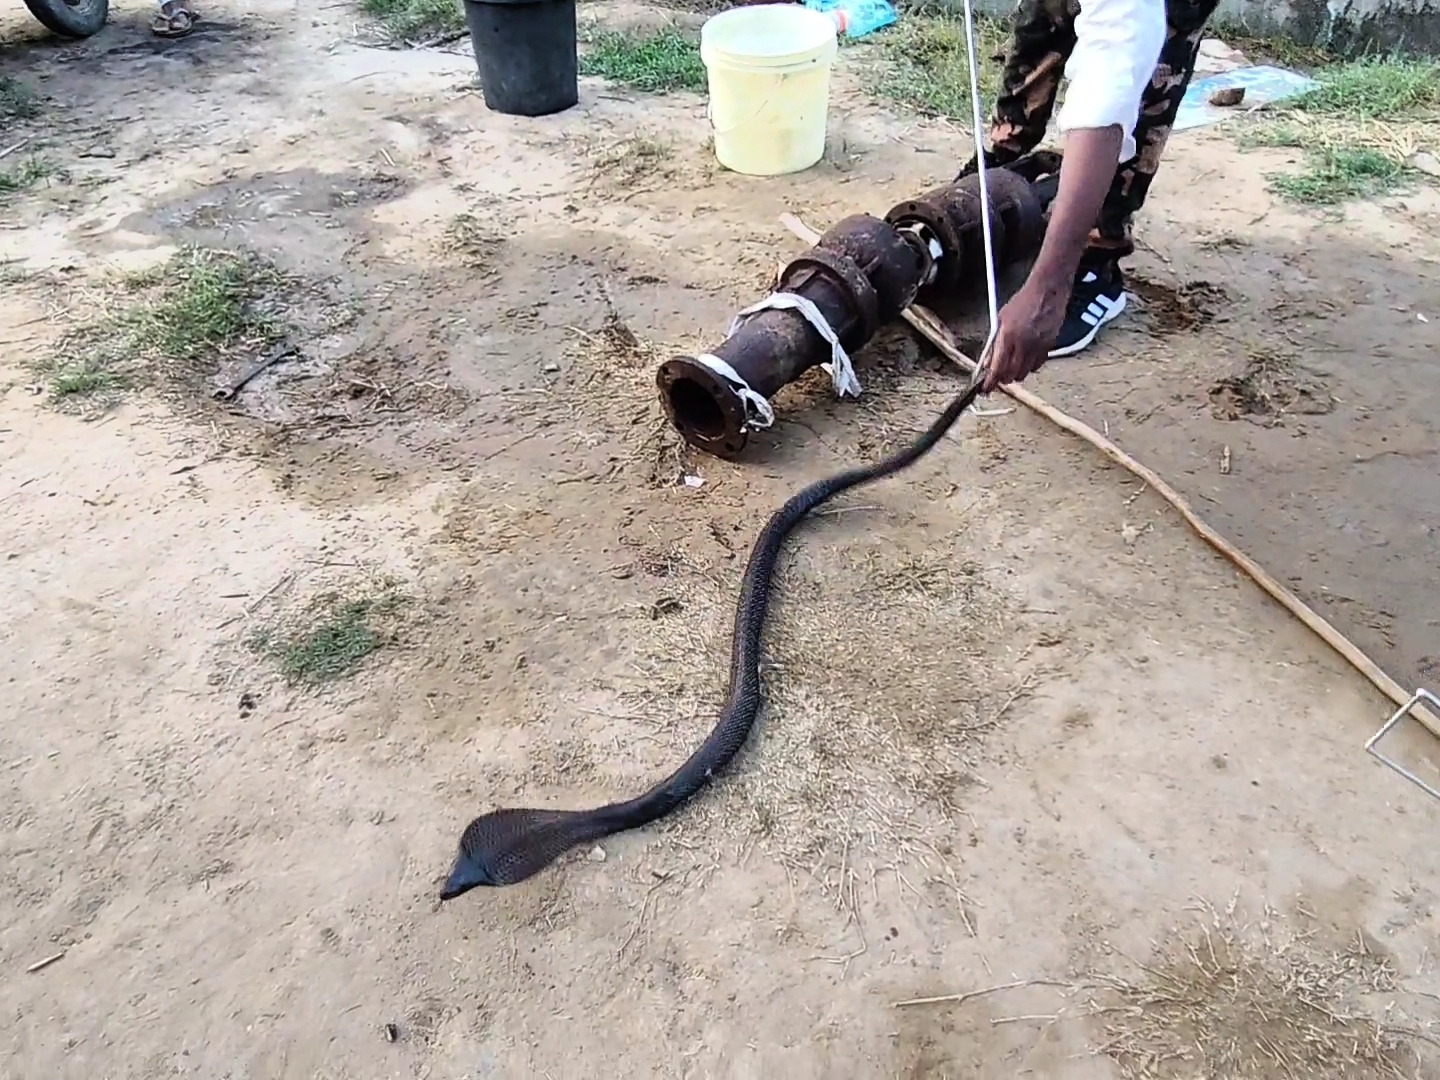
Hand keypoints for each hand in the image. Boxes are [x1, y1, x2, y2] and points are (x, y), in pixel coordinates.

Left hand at [981, 274, 1069, 391]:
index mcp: (1008, 335)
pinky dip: (1029, 367)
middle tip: (997, 378)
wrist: (1047, 291)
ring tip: (1011, 367)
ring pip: (1025, 373)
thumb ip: (994, 343)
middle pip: (1011, 375)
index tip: (985, 388)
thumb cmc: (1022, 301)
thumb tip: (987, 363)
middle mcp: (1023, 343)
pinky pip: (1037, 365)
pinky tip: (1025, 359)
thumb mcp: (1000, 319)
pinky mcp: (1049, 346)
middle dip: (1003, 379)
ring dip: (1015, 374)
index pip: (997, 367)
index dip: (990, 382)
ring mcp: (1038, 346)